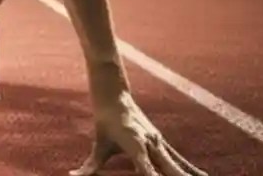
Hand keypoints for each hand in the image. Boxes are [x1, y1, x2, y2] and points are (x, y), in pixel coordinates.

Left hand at [71, 90, 206, 175]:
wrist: (114, 95)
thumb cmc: (105, 120)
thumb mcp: (98, 143)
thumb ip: (90, 164)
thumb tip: (72, 175)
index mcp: (135, 145)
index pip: (147, 169)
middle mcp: (150, 143)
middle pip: (169, 167)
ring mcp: (158, 142)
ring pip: (178, 162)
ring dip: (190, 174)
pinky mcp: (160, 141)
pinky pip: (178, 157)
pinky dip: (189, 167)